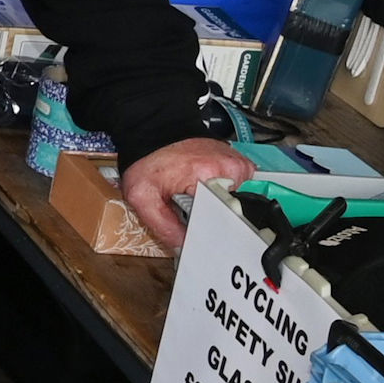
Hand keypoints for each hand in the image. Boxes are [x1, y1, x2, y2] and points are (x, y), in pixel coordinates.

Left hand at [115, 135, 259, 255]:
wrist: (155, 132)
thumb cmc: (148, 161)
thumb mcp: (142, 196)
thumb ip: (164, 226)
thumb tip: (185, 249)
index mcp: (210, 176)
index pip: (223, 220)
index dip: (210, 234)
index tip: (201, 242)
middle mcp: (231, 169)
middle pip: (231, 214)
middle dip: (212, 221)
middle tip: (189, 210)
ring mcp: (239, 166)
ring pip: (236, 204)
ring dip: (216, 207)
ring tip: (195, 196)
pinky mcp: (241, 165)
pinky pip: (238, 190)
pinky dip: (222, 194)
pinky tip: (204, 188)